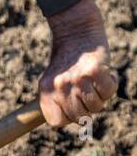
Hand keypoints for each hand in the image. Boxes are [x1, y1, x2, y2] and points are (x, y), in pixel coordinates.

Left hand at [39, 0, 116, 128]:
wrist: (76, 33)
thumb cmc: (66, 61)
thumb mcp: (52, 82)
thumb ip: (56, 103)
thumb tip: (74, 121)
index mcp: (45, 92)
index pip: (57, 122)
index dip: (68, 117)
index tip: (73, 106)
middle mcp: (59, 88)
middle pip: (78, 117)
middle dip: (86, 108)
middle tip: (87, 93)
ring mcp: (77, 80)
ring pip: (95, 107)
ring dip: (99, 97)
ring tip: (94, 82)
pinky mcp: (94, 71)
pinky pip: (108, 92)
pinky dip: (110, 84)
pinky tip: (105, 75)